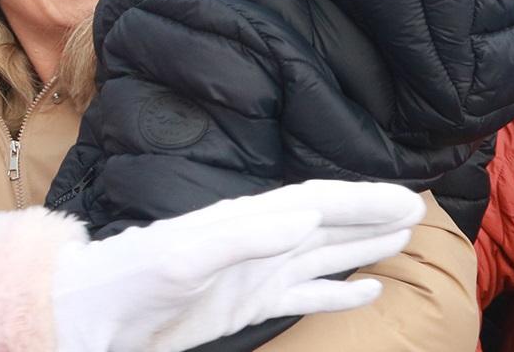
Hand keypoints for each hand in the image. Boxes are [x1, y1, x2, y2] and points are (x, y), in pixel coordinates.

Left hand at [51, 180, 424, 351]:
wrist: (94, 314)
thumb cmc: (131, 278)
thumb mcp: (185, 256)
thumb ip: (243, 236)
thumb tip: (303, 214)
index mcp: (241, 221)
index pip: (313, 202)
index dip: (358, 199)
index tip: (404, 198)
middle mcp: (253, 242)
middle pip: (324, 223)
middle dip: (369, 216)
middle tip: (419, 211)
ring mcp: (251, 275)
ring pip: (320, 256)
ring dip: (360, 247)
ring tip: (403, 238)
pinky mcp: (244, 306)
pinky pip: (302, 296)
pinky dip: (336, 293)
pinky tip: (365, 291)